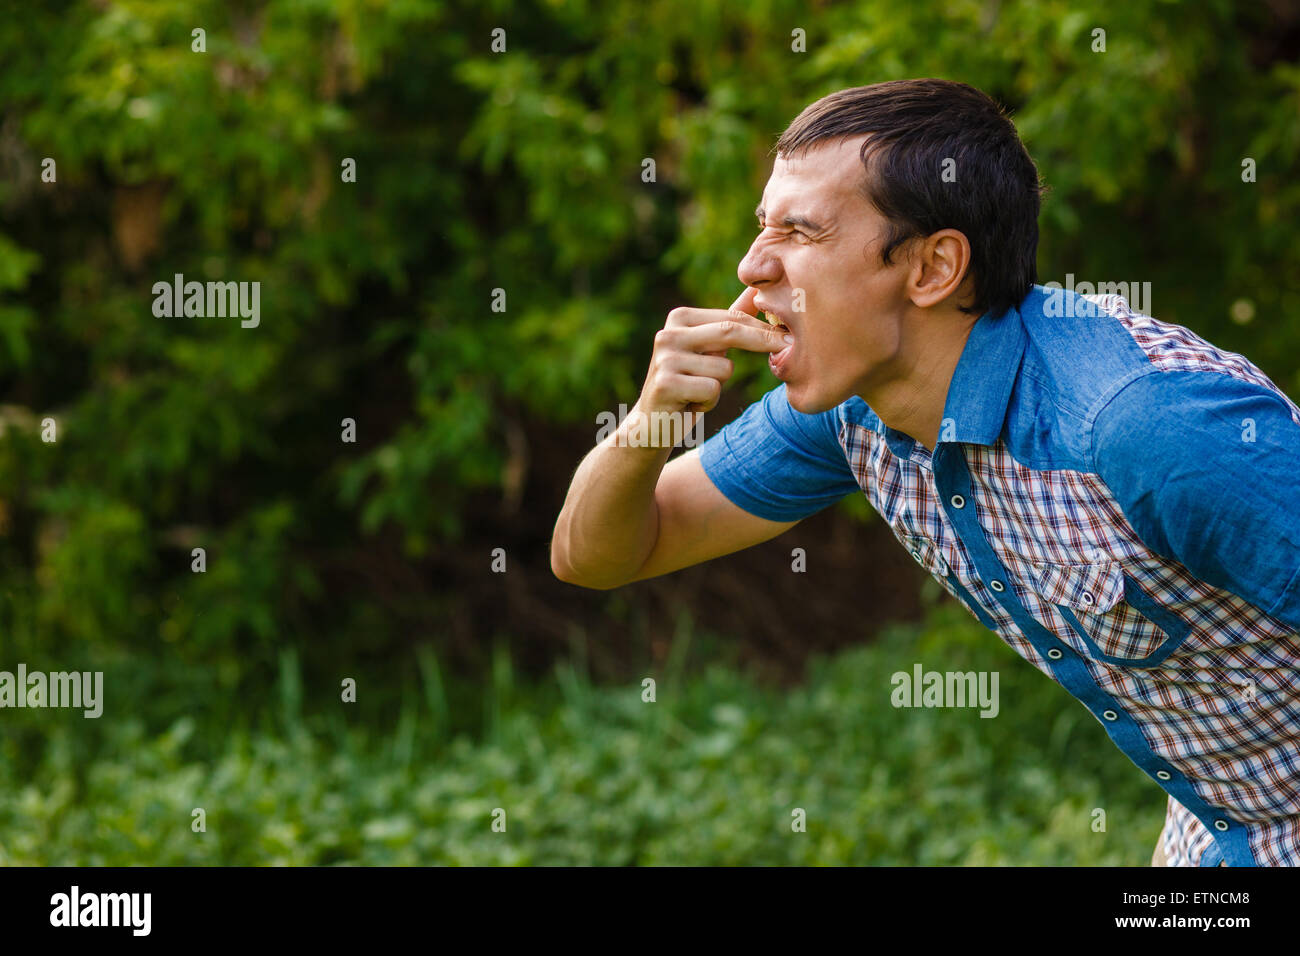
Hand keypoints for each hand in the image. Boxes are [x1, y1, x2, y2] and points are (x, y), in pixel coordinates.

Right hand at [635, 287, 789, 416]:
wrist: (652, 422)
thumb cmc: (687, 383)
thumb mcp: (707, 349)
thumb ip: (729, 321)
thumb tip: (757, 291)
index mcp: (679, 318)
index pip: (730, 317)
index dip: (763, 327)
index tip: (789, 334)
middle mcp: (668, 334)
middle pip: (729, 332)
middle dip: (763, 340)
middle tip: (788, 345)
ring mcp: (665, 358)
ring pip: (724, 368)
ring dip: (719, 386)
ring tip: (697, 392)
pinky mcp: (666, 384)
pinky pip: (712, 390)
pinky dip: (708, 402)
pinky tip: (689, 404)